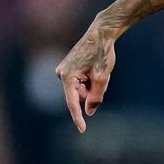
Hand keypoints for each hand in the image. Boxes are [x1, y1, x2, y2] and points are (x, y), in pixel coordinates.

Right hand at [55, 18, 117, 133]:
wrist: (100, 33)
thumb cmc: (101, 53)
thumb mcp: (102, 78)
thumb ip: (95, 97)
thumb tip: (89, 112)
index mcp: (67, 76)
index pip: (72, 103)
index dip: (78, 118)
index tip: (82, 130)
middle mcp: (61, 74)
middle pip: (79, 96)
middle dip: (92, 92)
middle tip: (101, 78)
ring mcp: (63, 71)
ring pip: (81, 90)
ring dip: (92, 86)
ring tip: (98, 71)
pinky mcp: (68, 69)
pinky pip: (80, 83)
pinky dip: (90, 81)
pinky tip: (95, 69)